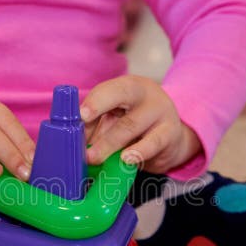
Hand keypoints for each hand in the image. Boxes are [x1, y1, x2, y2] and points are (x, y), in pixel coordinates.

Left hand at [81, 75, 201, 173]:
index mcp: (127, 86)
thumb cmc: (136, 127)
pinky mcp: (170, 133)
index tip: (79, 115)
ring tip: (94, 157)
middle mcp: (145, 93)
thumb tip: (74, 141)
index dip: (93, 100)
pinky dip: (138, 152)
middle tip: (80, 131)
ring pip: (131, 124)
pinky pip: (153, 143)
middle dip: (97, 112)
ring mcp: (160, 111)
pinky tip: (126, 159)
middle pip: (120, 95)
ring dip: (109, 143)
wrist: (171, 138)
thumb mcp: (115, 120)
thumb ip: (96, 126)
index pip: (107, 88)